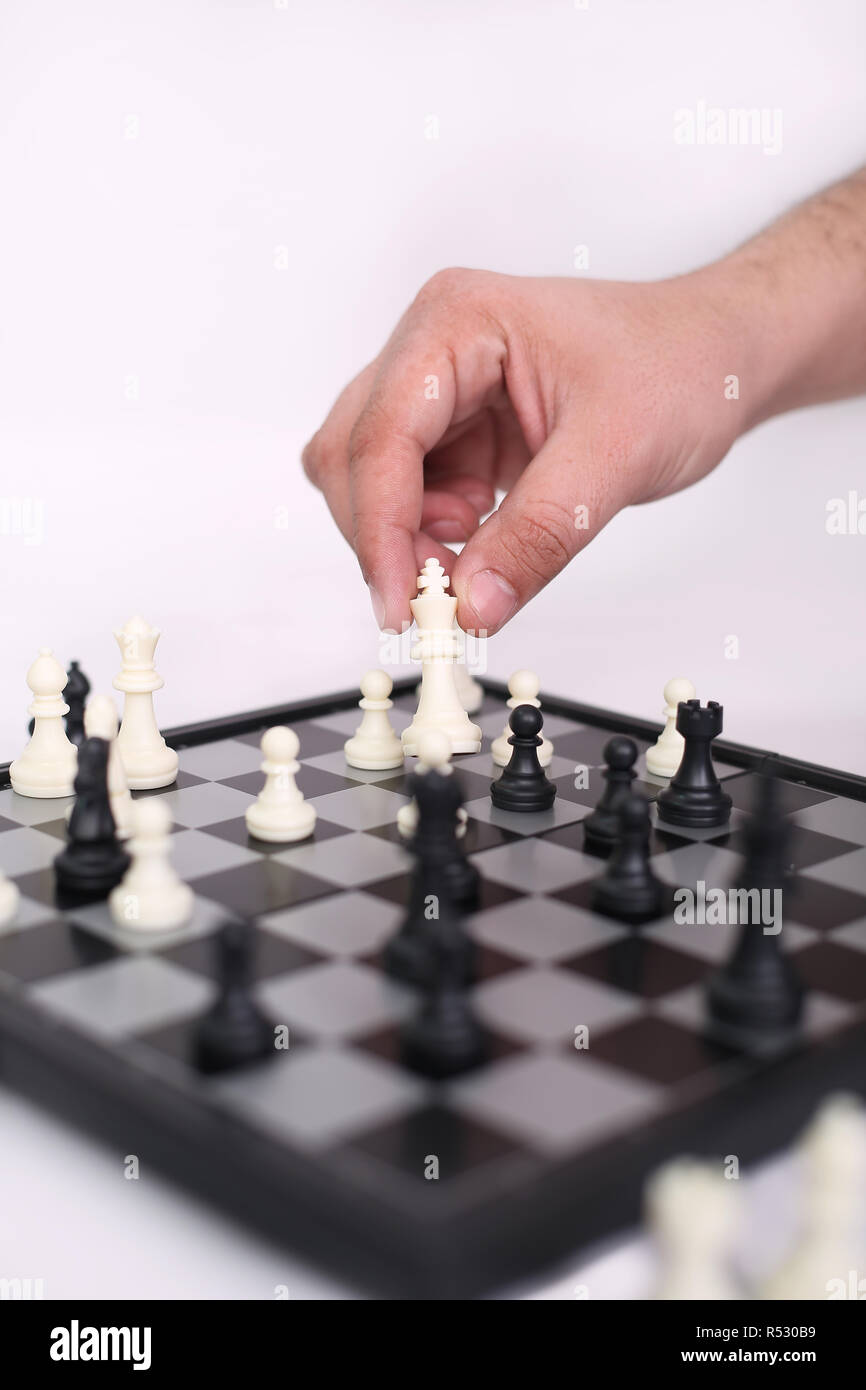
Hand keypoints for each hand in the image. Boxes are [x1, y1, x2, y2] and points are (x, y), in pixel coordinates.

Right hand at [302, 266, 752, 633]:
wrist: (717, 358)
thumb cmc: (680, 367)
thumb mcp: (616, 454)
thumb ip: (539, 534)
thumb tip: (474, 606)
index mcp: (458, 321)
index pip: (383, 434)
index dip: (381, 529)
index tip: (400, 605)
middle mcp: (433, 347)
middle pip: (353, 454)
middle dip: (386, 535)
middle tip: (435, 603)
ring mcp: (440, 389)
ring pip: (370, 478)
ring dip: (408, 536)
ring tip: (477, 556)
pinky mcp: (456, 430)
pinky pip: (411, 495)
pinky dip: (431, 536)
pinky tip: (483, 538)